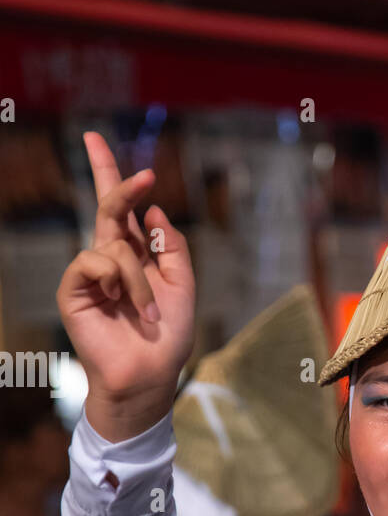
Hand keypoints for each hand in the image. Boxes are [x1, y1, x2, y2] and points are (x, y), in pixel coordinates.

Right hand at [56, 133, 195, 440]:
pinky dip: (119, 281)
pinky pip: (94, 261)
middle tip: (146, 177)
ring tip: (148, 312)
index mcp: (136, 255)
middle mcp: (110, 259)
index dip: (108, 173)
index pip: (120, 208)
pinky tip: (123, 305)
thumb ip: (173, 246)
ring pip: (114, 244)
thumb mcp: (184, 285)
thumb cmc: (169, 336)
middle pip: (108, 207)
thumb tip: (155, 210)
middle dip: (121, 185)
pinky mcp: (74, 290)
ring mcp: (91, 274)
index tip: (94, 139)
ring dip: (139, 277)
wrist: (150, 375)